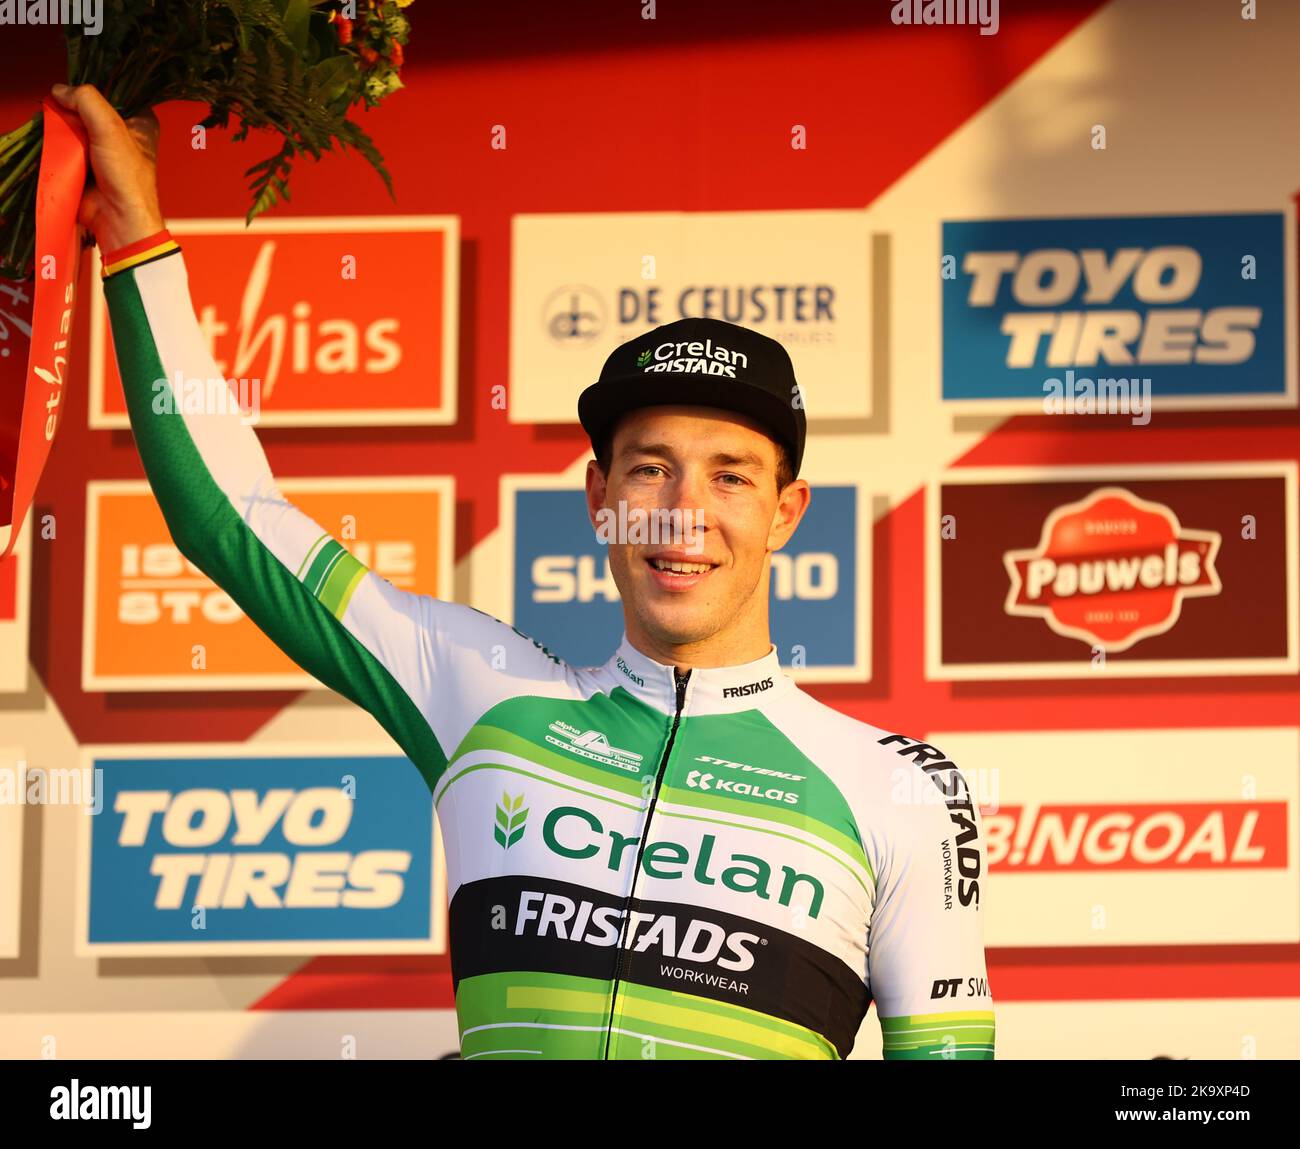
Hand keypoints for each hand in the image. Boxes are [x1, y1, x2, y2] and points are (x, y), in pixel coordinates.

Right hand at [48, 82, 164, 254]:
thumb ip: (87, 101)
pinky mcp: (86, 163)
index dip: (95, 88)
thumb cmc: (127, 178)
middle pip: (90, 108)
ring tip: (63, 131)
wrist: (118, 219)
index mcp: (140, 121)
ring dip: (64, 126)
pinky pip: (67, 145)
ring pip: (75, 126)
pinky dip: (59, 143)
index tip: (79, 91)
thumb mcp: (110, 128)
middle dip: (74, 108)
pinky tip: (56, 142)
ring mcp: (103, 149)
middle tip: (66, 112)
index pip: (114, 92)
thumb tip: (60, 90)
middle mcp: (123, 133)